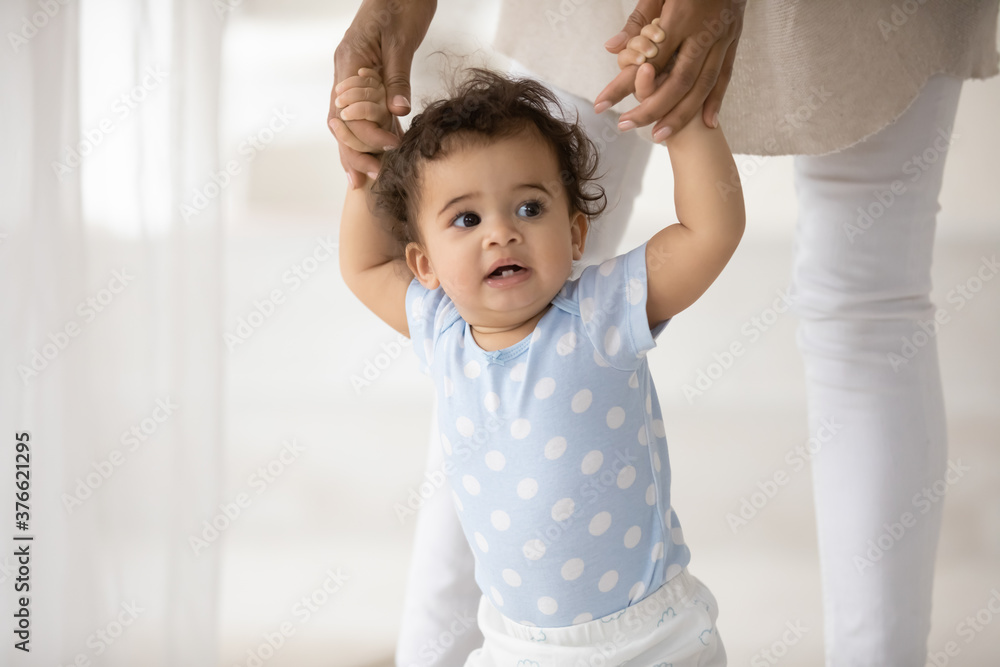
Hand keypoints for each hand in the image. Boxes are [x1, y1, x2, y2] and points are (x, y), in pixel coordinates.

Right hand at [329, 0, 435, 188]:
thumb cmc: (400, 6)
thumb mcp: (400, 41)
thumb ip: (397, 76)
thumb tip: (398, 111)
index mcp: (348, 65)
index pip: (348, 112)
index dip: (366, 136)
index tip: (389, 149)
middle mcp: (346, 74)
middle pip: (342, 124)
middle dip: (352, 154)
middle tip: (365, 182)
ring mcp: (355, 78)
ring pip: (350, 121)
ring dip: (358, 150)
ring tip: (366, 178)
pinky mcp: (369, 79)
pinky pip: (366, 112)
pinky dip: (372, 133)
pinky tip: (381, 152)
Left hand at [595, 0, 744, 139]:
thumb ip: (639, 19)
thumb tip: (613, 48)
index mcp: (682, 15)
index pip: (648, 58)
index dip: (624, 84)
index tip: (602, 102)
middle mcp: (705, 30)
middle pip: (677, 80)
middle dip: (651, 108)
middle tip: (625, 125)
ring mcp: (724, 37)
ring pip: (703, 84)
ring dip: (682, 114)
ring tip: (659, 135)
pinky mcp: (735, 39)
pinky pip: (726, 75)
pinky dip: (715, 101)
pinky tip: (706, 123)